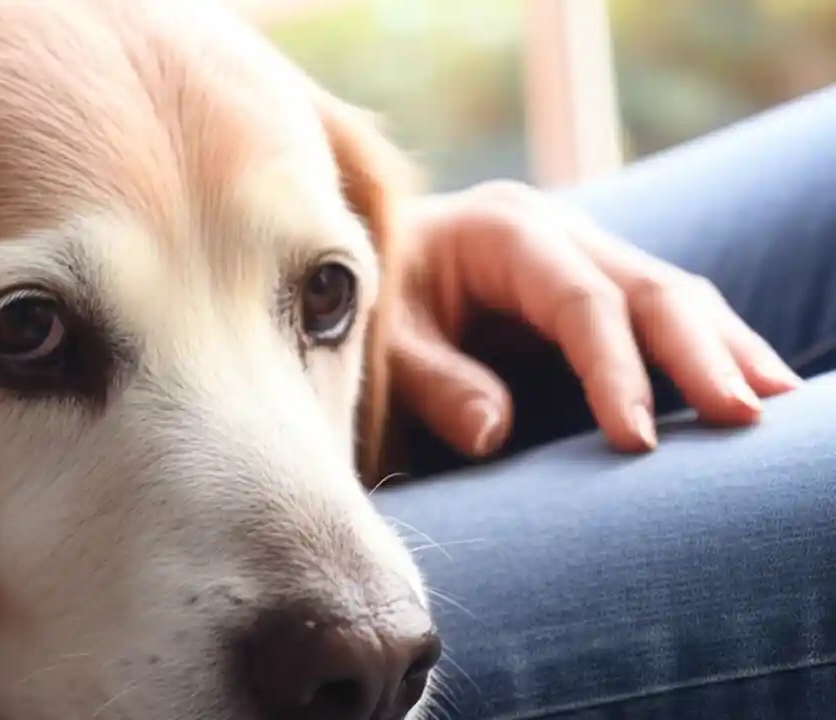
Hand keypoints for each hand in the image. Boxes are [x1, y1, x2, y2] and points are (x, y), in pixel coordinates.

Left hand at [389, 180, 802, 455]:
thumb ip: (434, 382)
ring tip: (777, 406)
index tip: (636, 440)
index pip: (580, 300)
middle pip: (650, 288)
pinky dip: (710, 348)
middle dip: (702, 353)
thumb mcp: (382, 345)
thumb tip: (494, 432)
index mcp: (503, 232)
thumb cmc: (372, 306)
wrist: (370, 269)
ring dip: (726, 349)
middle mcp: (556, 232)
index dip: (615, 369)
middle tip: (747, 416)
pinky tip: (750, 385)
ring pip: (675, 295)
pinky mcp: (595, 284)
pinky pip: (664, 312)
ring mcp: (583, 253)